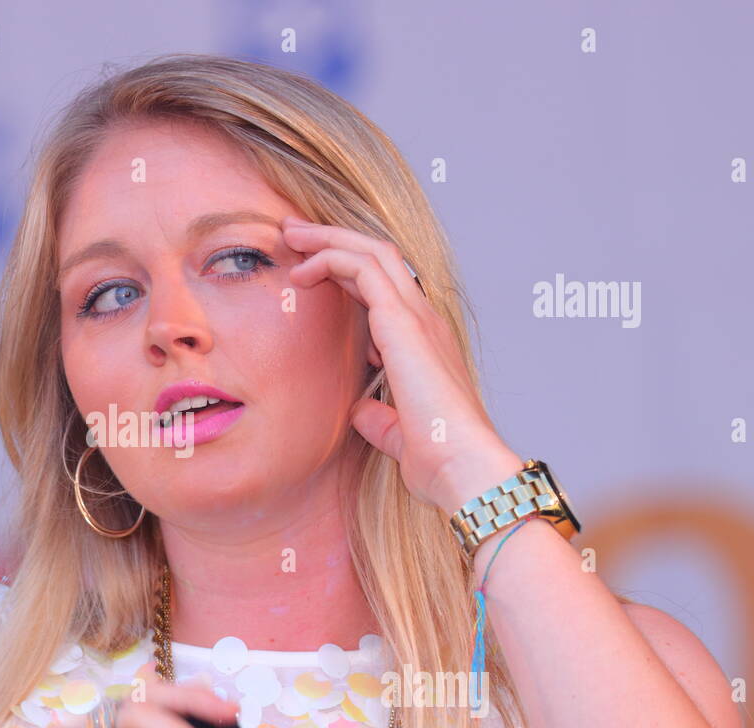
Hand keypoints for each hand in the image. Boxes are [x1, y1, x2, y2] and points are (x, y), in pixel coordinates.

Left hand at [281, 215, 523, 512]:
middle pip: (378, 256)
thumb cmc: (438, 458)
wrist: (462, 467)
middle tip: (293, 233)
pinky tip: (303, 271)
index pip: (383, 288)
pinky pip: (364, 270)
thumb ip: (379, 417)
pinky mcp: (404, 323)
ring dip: (327, 238)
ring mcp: (418, 318)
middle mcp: (425, 321)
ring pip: (371, 252)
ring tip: (291, 235)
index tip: (308, 268)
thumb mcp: (397, 434)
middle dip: (333, 239)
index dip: (345, 270)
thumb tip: (362, 412)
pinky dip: (331, 260)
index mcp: (424, 343)